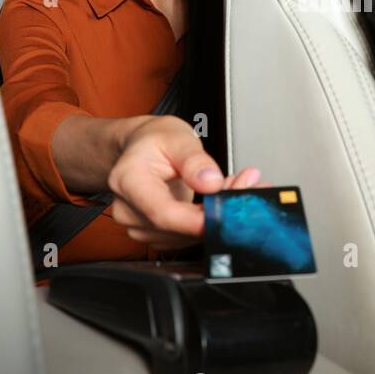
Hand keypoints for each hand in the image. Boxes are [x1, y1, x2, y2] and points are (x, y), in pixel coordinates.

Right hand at [106, 115, 260, 249]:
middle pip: (178, 227)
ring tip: (234, 186)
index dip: (197, 221)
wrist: (140, 148)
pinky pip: (186, 236)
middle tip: (246, 185)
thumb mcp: (177, 137)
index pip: (163, 213)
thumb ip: (195, 160)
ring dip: (216, 216)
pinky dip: (208, 222)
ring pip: (186, 235)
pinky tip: (220, 201)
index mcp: (127, 180)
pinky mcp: (155, 235)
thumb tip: (211, 182)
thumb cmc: (153, 141)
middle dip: (218, 211)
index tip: (228, 214)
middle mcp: (128, 209)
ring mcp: (140, 226)